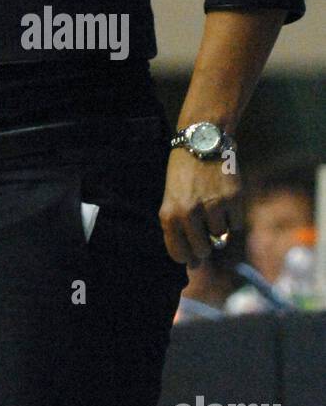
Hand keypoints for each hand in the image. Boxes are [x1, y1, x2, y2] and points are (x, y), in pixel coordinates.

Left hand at [159, 150, 243, 266]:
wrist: (202, 141)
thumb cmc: (184, 173)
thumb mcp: (172, 198)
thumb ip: (180, 229)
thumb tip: (194, 265)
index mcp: (169, 214)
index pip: (179, 254)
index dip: (187, 257)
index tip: (191, 252)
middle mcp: (189, 213)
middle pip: (202, 250)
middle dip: (205, 244)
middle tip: (204, 225)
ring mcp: (212, 207)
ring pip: (221, 237)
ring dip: (219, 226)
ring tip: (211, 203)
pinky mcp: (233, 200)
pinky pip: (236, 225)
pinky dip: (233, 217)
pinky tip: (224, 198)